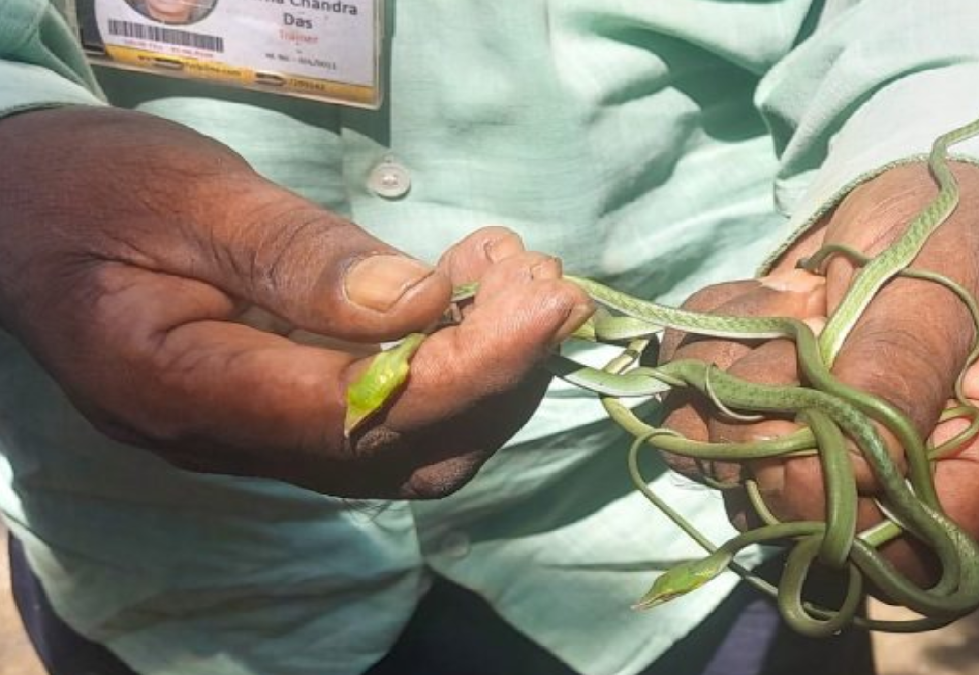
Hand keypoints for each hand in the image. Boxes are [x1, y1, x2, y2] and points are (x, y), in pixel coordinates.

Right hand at [0, 107, 590, 497]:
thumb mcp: (191, 198)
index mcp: (184, 386)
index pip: (358, 414)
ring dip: (486, 376)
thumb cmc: (91, 190)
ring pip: (407, 452)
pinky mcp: (281, 416)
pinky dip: (451, 370)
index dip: (469, 370)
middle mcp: (229, 440)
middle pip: (402, 455)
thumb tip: (423, 309)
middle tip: (544, 283)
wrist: (22, 214)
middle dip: (497, 378)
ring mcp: (257, 438)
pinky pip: (386, 422)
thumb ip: (298, 260)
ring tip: (517, 279)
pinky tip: (469, 294)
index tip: (545, 306)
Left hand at [660, 161, 978, 582]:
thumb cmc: (955, 234)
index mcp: (968, 461)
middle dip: (766, 411)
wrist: (912, 184)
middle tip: (800, 328)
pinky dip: (705, 336)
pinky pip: (691, 394)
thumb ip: (898, 376)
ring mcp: (812, 438)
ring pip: (719, 452)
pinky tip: (761, 297)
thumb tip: (848, 476)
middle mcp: (884, 468)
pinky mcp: (760, 401)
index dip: (834, 508)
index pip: (899, 552)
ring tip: (783, 305)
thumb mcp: (939, 292)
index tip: (803, 426)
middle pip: (787, 506)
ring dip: (725, 368)